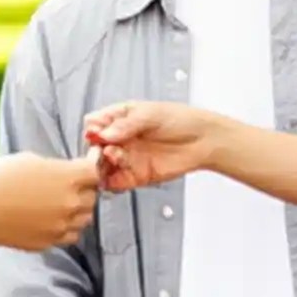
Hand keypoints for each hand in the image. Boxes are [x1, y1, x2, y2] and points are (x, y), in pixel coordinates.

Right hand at [0, 152, 99, 253]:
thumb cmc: (0, 178)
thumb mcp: (32, 160)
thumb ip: (57, 168)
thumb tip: (67, 172)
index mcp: (69, 178)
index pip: (95, 173)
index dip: (90, 168)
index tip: (85, 167)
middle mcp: (70, 203)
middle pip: (92, 198)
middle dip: (84, 190)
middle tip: (71, 185)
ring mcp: (60, 226)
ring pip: (84, 220)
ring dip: (77, 211)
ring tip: (60, 204)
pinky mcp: (48, 242)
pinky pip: (68, 236)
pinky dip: (65, 228)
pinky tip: (50, 219)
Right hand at [83, 100, 215, 191]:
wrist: (204, 141)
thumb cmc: (181, 120)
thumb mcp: (151, 114)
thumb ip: (126, 124)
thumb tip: (105, 133)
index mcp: (121, 119)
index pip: (95, 123)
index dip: (93, 129)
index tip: (96, 133)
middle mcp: (121, 139)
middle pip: (95, 146)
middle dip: (95, 148)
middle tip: (101, 148)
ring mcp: (127, 158)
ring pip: (103, 165)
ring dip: (102, 164)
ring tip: (114, 157)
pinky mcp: (136, 176)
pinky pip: (115, 182)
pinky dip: (110, 182)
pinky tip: (114, 175)